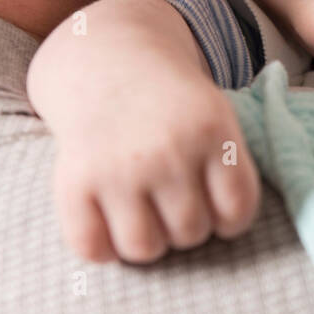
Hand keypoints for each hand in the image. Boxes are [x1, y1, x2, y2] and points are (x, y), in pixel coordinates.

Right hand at [52, 77, 260, 262]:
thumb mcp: (215, 116)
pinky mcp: (75, 182)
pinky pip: (92, 248)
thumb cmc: (170, 107)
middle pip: (191, 233)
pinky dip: (100, 248)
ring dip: (146, 240)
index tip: (214, 205)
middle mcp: (167, 150)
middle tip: (172, 198)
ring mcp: (119, 168)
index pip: (237, 210)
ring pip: (144, 249)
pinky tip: (107, 222)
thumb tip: (224, 231)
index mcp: (211, 130)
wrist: (106, 63)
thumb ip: (229, 168)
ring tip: (144, 213)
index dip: (229, 218)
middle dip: (186, 225)